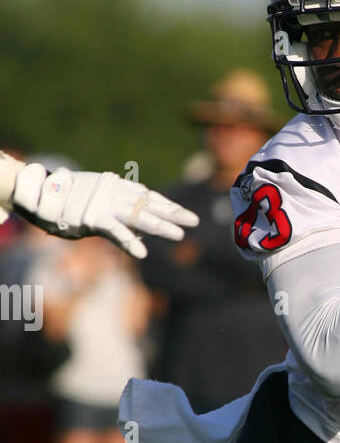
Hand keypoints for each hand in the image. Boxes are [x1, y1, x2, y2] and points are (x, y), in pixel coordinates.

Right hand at [12, 165, 198, 259]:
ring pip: (138, 216)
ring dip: (159, 226)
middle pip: (150, 204)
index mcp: (117, 189)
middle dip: (173, 213)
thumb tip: (135, 223)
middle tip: (195, 220)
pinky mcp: (93, 218)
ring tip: (179, 236)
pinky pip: (115, 231)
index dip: (167, 205)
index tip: (184, 214)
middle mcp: (115, 194)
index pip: (148, 197)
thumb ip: (117, 210)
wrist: (41, 192)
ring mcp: (105, 205)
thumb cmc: (69, 199)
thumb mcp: (98, 201)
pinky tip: (142, 253)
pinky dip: (128, 241)